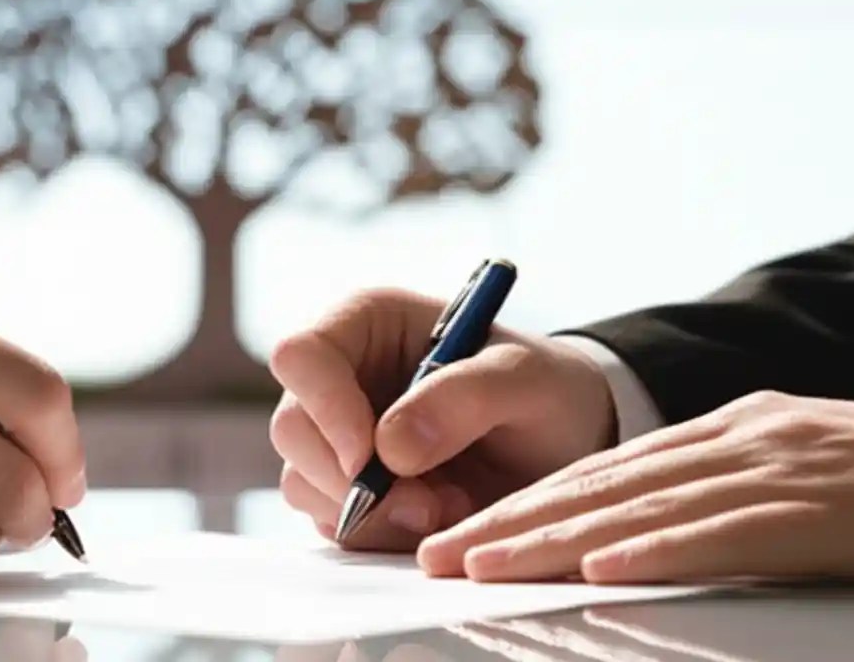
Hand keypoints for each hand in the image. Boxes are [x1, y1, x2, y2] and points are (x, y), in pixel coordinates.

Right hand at [267, 288, 615, 550]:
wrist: (561, 443)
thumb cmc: (544, 389)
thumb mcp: (524, 379)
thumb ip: (464, 398)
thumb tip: (390, 448)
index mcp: (368, 322)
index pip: (302, 354)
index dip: (324, 406)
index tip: (370, 456)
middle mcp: (341, 375)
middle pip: (292, 428)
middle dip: (352, 480)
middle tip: (429, 505)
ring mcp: (338, 434)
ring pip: (305, 483)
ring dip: (375, 512)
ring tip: (451, 505)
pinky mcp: (349, 486)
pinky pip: (334, 521)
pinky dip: (384, 532)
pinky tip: (439, 515)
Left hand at [419, 390, 853, 582]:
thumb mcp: (799, 468)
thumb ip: (722, 488)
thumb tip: (638, 529)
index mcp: (729, 430)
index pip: (605, 470)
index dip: (526, 503)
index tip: (465, 535)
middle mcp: (740, 438)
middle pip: (605, 484)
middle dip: (513, 521)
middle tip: (440, 555)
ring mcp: (781, 468)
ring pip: (645, 506)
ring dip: (557, 540)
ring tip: (486, 565)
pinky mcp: (824, 511)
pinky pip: (727, 533)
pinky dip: (661, 552)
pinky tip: (603, 572)